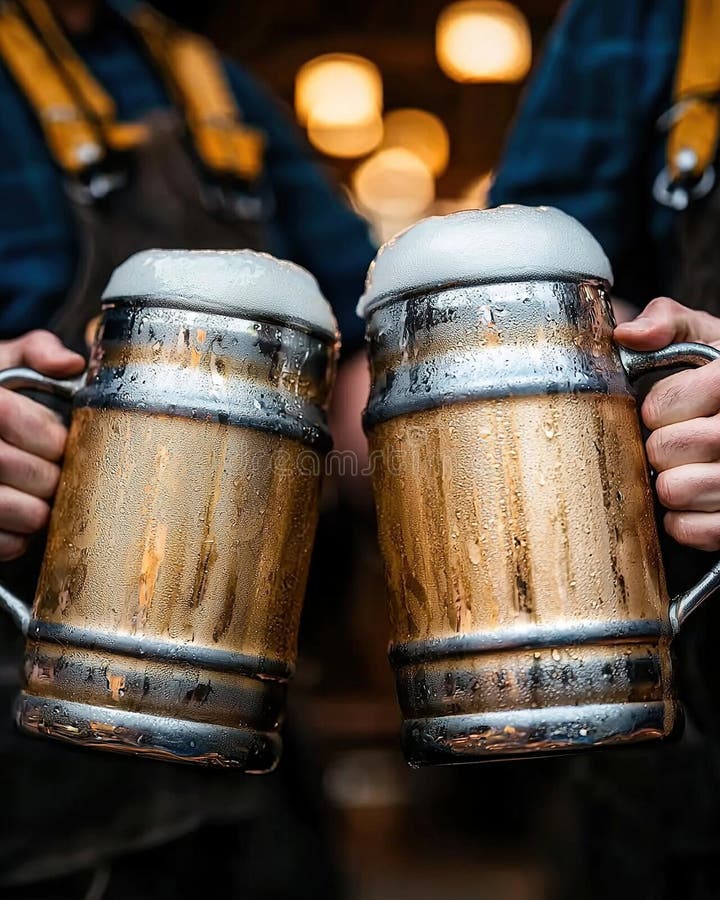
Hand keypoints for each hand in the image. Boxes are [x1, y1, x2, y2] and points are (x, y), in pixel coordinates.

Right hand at [0, 331, 83, 560]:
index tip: (61, 442)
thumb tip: (72, 363)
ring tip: (41, 494)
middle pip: (31, 472)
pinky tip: (18, 515)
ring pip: (25, 513)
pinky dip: (21, 536)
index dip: (53, 438)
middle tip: (59, 472)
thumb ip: (34, 352)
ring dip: (44, 508)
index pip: (25, 424)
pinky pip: (8, 544)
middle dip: (57, 475)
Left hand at [615, 297, 719, 549]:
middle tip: (668, 440)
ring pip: (678, 490)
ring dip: (667, 482)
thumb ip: (668, 323)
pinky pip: (695, 531)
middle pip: (668, 448)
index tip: (660, 408)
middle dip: (656, 445)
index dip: (654, 408)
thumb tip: (628, 334)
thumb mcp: (703, 336)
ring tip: (681, 468)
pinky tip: (690, 501)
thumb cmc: (717, 373)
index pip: (668, 402)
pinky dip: (681, 522)